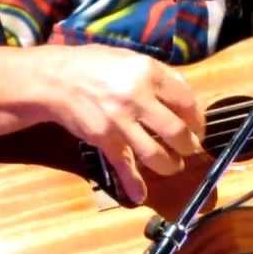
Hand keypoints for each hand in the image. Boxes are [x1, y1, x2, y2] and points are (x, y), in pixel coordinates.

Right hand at [27, 44, 204, 203]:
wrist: (55, 79)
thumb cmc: (95, 65)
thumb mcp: (132, 58)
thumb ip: (160, 76)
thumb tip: (185, 97)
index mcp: (148, 72)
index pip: (187, 102)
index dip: (197, 119)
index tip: (197, 126)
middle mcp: (137, 97)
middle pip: (177, 131)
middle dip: (189, 146)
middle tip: (191, 149)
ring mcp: (120, 121)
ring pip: (155, 154)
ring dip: (170, 165)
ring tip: (174, 165)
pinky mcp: (104, 139)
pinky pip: (124, 165)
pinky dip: (132, 184)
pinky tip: (140, 195)